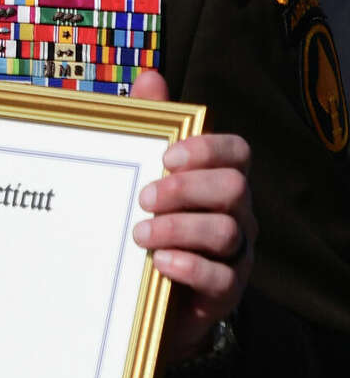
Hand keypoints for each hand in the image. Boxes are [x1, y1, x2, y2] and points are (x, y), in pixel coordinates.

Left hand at [130, 70, 255, 364]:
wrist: (149, 300)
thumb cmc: (150, 227)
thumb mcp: (144, 177)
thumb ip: (151, 130)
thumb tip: (150, 77)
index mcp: (219, 182)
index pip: (237, 152)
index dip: (207, 149)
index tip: (166, 157)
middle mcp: (236, 214)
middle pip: (234, 188)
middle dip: (188, 189)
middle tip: (144, 197)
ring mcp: (235, 254)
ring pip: (227, 231)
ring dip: (181, 228)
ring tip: (140, 234)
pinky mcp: (225, 292)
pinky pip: (222, 277)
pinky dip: (191, 266)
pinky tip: (160, 262)